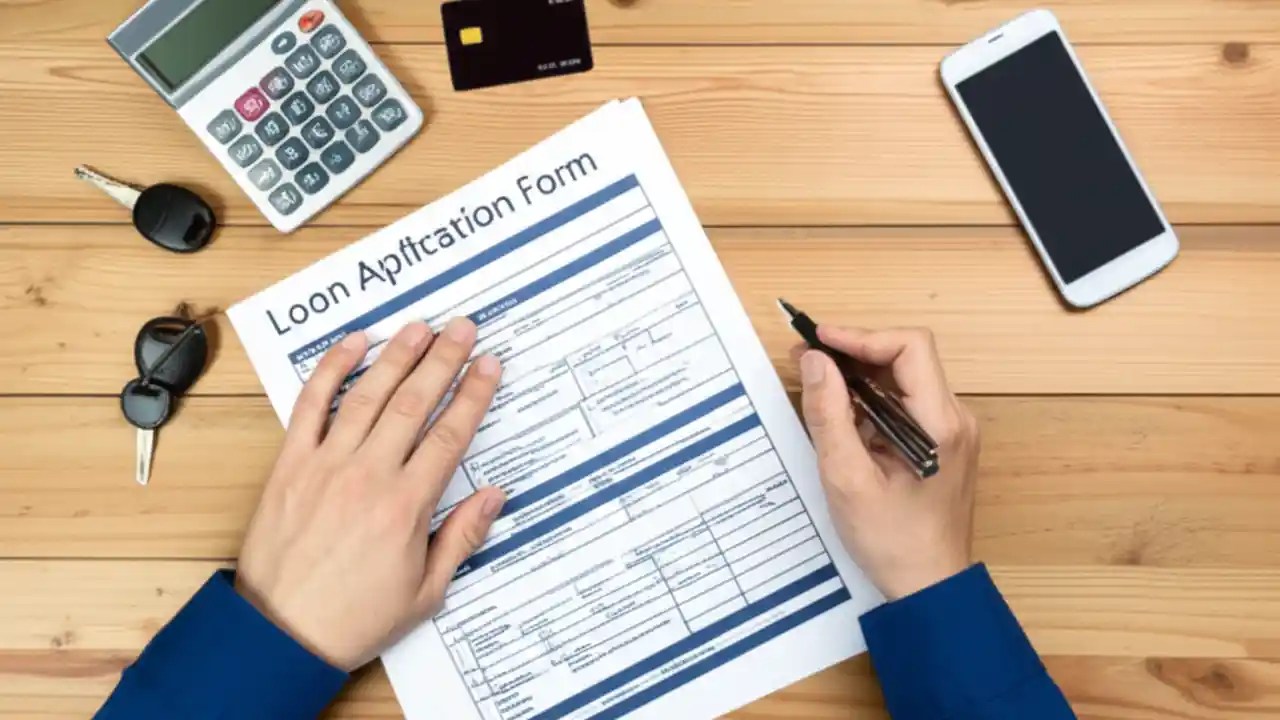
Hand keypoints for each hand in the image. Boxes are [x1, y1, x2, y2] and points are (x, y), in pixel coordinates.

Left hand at [235, 318, 505, 670]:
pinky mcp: (291, 465)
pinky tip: (352, 346)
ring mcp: (326, 465)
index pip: (450, 436)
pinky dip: (331, 371)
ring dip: (397, 356)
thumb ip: (461, 538)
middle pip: (414, 403)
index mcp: (407, 507)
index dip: (473, 395)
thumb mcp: (425, 592)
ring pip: (368, 396)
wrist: (280, 634)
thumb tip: (493, 497)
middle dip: (443, 360)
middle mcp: (368, 476)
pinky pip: (312, 406)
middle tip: (463, 328)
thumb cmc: (353, 619)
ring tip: (420, 328)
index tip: (488, 365)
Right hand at [797, 327, 978, 600]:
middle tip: (808, 359)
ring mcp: (950, 431)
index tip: (820, 340)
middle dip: (854, 352)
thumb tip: (815, 361)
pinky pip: (905, 402)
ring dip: (860, 375)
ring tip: (817, 383)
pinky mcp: (940, 442)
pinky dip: (871, 399)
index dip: (862, 336)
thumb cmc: (892, 542)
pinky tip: (841, 414)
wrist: (928, 586)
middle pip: (906, 358)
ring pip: (904, 378)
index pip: (909, 348)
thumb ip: (829, 415)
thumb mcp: (847, 479)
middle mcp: (954, 419)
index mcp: (941, 424)